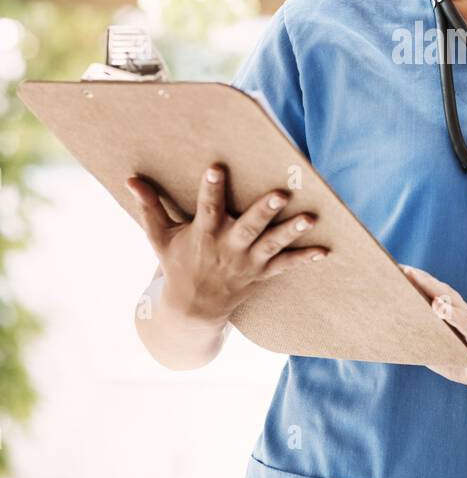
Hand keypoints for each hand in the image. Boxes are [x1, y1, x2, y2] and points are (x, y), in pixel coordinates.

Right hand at [127, 163, 328, 326]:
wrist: (192, 310)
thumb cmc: (176, 265)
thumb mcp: (159, 237)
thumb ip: (150, 207)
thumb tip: (131, 178)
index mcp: (204, 235)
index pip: (207, 208)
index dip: (211, 188)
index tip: (216, 167)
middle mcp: (228, 247)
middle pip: (248, 227)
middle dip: (264, 211)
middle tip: (281, 193)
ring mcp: (247, 262)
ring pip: (272, 245)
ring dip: (291, 232)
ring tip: (309, 217)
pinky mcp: (261, 273)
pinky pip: (286, 265)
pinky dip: (305, 258)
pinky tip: (324, 250)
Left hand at [398, 264, 466, 399]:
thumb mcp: (446, 359)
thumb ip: (428, 351)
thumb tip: (402, 346)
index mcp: (453, 319)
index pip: (432, 295)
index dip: (414, 283)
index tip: (393, 270)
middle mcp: (463, 316)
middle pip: (439, 292)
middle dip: (419, 278)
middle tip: (398, 267)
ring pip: (451, 301)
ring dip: (432, 287)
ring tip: (413, 276)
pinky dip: (454, 314)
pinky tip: (440, 307)